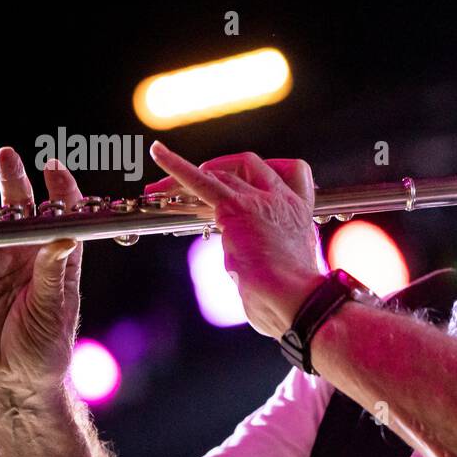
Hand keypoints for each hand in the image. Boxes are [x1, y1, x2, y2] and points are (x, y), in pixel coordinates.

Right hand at [0, 148, 83, 395]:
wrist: (15, 380)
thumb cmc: (46, 348)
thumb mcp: (55, 309)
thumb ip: (55, 273)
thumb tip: (65, 237)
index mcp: (55, 260)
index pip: (60, 216)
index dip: (60, 191)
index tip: (54, 167)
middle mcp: (24, 256)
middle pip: (18, 210)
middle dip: (13, 181)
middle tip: (7, 154)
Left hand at [147, 142, 321, 338]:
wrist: (298, 300)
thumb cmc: (293, 303)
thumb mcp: (286, 276)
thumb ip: (266, 266)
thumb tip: (246, 280)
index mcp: (299, 215)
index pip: (290, 174)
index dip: (266, 172)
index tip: (244, 180)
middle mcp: (282, 201)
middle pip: (249, 166)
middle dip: (220, 169)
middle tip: (191, 189)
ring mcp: (260, 201)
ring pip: (219, 175)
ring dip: (185, 181)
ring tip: (157, 189)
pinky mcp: (236, 209)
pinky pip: (202, 181)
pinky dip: (176, 166)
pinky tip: (157, 153)